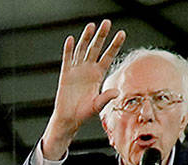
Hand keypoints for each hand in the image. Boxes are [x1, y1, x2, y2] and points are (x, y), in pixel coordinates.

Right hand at [40, 20, 124, 159]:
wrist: (69, 119)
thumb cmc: (84, 113)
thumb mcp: (98, 105)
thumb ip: (106, 97)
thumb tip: (117, 92)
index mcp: (98, 75)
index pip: (108, 56)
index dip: (115, 45)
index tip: (122, 33)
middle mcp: (88, 69)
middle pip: (96, 48)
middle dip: (102, 36)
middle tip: (107, 22)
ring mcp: (77, 70)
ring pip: (82, 50)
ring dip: (86, 38)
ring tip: (91, 26)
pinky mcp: (66, 74)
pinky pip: (67, 59)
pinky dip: (69, 49)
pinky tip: (72, 39)